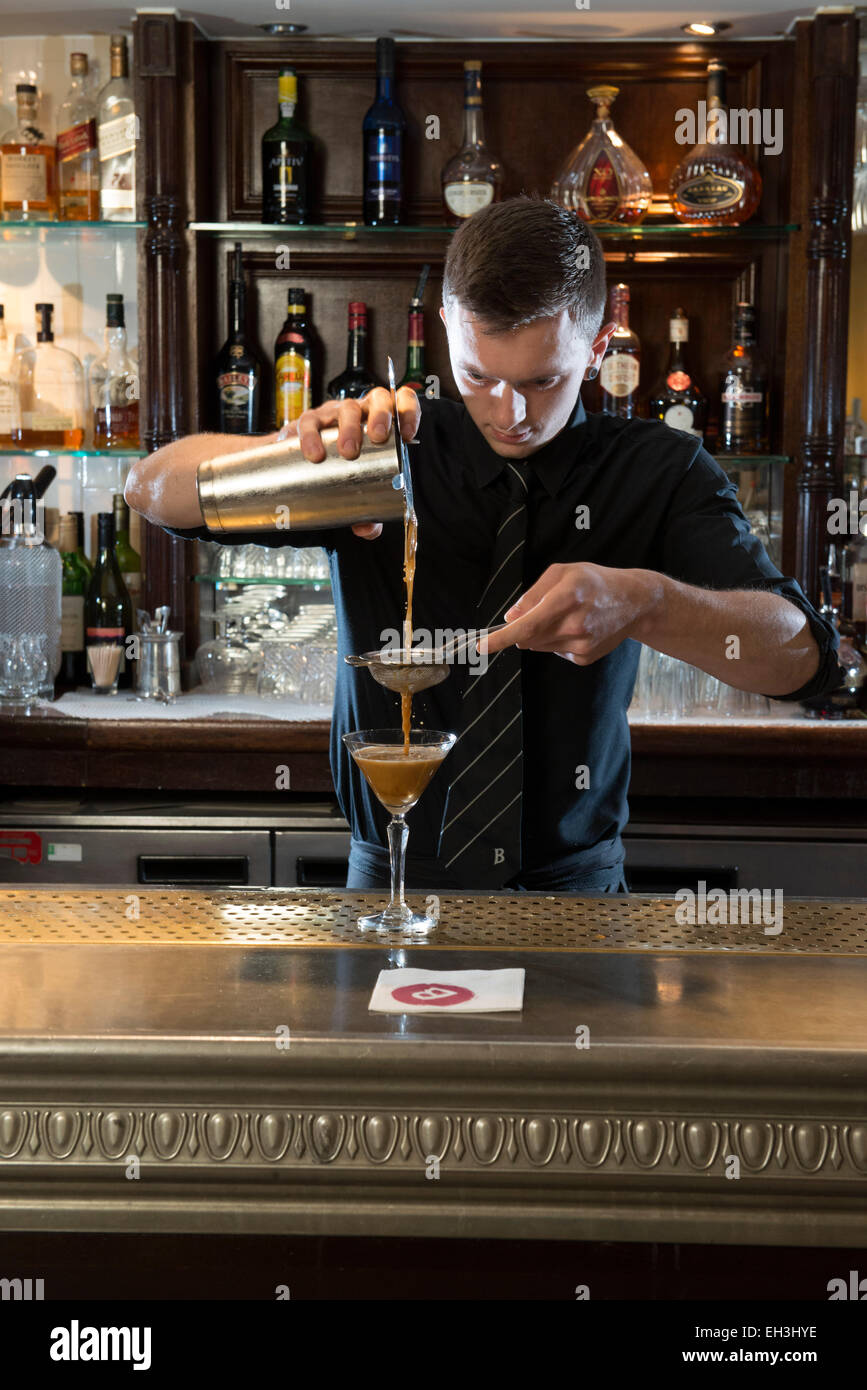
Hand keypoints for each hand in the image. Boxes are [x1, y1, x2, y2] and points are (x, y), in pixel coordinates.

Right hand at [276, 388, 420, 539]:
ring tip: (346, 452)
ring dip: (349, 427)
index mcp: (382, 421)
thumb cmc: (344, 469)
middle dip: (380, 417)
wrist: (307, 460)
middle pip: (377, 399)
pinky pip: (310, 421)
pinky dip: (311, 435)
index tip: (408, 434)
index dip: (409, 412)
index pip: (402, 401)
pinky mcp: (310, 419)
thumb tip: (367, 529)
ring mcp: (336, 412)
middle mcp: (362, 411)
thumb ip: (368, 512)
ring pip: (347, 407)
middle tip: (377, 439)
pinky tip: (312, 453)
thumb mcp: (360, 487)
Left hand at [481, 562, 659, 663]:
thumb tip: (510, 617)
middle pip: (528, 637)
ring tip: (565, 616)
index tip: (481, 646)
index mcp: (566, 599)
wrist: (634, 602)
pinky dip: (557, 641)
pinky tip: (576, 627)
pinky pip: (555, 652)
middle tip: (541, 611)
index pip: (526, 625)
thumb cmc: (595, 581)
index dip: (500, 638)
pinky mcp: (585, 657)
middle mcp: (574, 625)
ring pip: (539, 646)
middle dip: (523, 628)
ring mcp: (581, 644)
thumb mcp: (562, 573)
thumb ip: (532, 594)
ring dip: (541, 633)